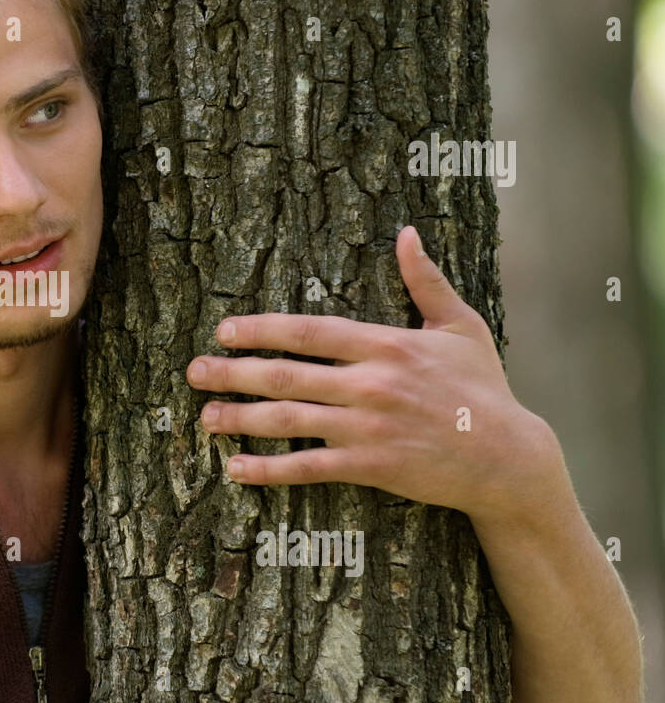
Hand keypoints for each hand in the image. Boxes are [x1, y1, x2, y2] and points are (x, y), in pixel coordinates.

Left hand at [185, 225, 562, 524]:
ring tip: (204, 416)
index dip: (261, 329)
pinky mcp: (371, 467)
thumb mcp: (461, 326)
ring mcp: (367, 428)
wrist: (509, 457)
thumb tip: (408, 232)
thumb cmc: (484, 388)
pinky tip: (235, 468)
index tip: (223, 330)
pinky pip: (308, 468)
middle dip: (233, 372)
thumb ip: (427, 280)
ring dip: (240, 418)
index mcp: (386, 345)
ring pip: (288, 420)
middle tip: (193, 371)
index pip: (308, 331)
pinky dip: (269, 470)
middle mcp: (370, 384)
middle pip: (285, 374)